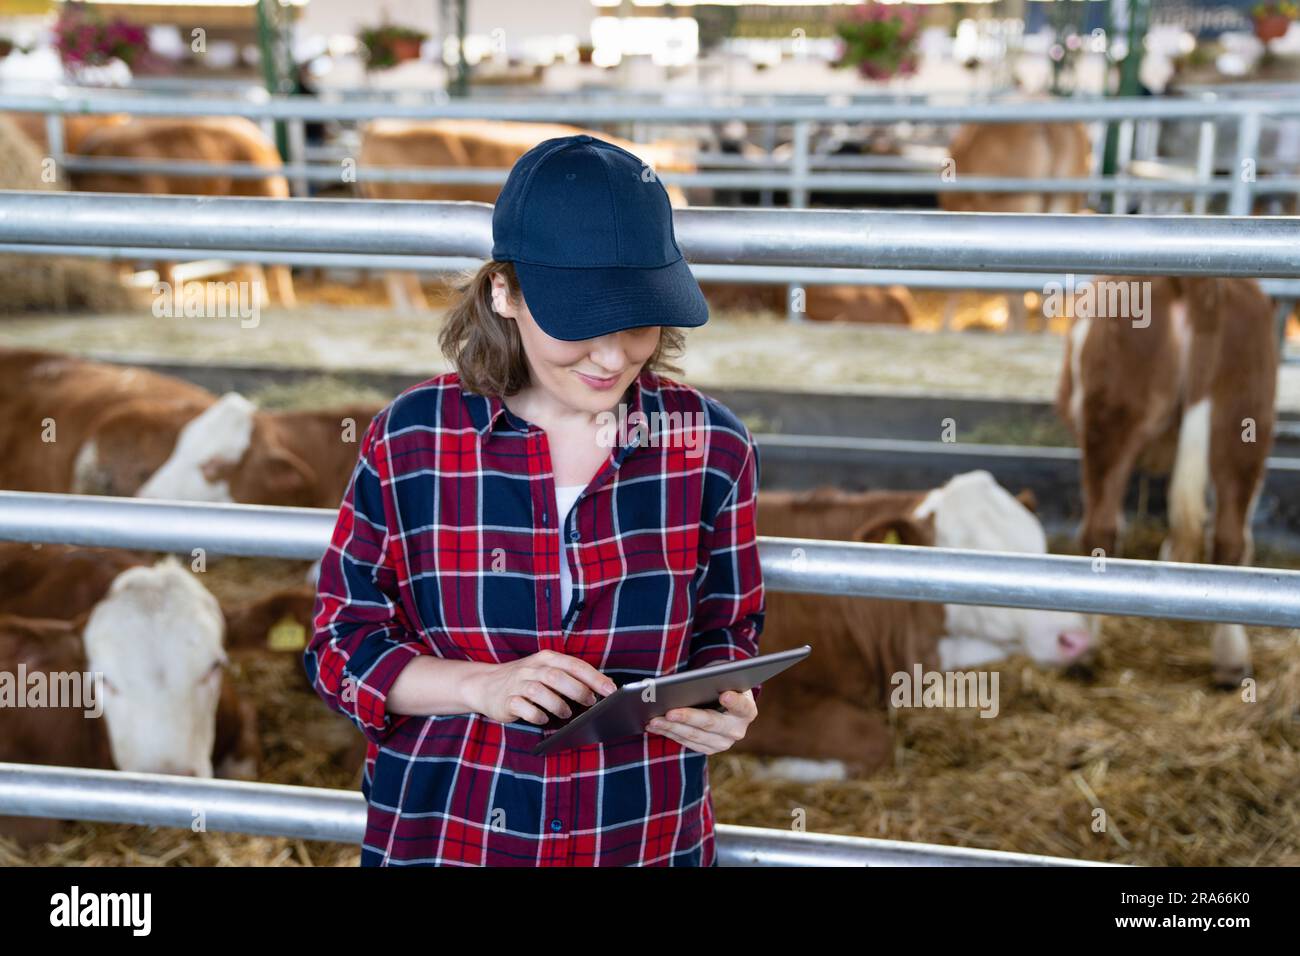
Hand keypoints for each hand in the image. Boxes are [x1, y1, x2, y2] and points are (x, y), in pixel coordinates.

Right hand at [463, 650, 615, 724]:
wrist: (484, 684)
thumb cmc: (524, 680)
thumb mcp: (545, 671)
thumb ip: (569, 677)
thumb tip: (600, 689)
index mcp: (546, 658)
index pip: (574, 665)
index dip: (594, 677)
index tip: (611, 690)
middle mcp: (531, 668)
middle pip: (558, 676)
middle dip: (578, 691)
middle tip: (591, 703)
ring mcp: (517, 683)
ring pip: (541, 691)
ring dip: (558, 704)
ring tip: (567, 713)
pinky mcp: (506, 700)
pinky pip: (524, 708)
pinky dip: (537, 715)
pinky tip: (544, 718)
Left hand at [645, 689, 756, 754]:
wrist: (724, 700)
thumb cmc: (721, 682)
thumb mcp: (723, 677)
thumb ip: (714, 678)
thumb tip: (686, 683)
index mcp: (747, 710)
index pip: (742, 706)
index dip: (734, 701)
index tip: (724, 694)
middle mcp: (738, 730)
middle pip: (711, 723)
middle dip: (688, 717)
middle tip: (669, 712)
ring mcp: (723, 743)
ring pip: (694, 736)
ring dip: (671, 728)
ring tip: (654, 719)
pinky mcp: (709, 749)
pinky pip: (686, 742)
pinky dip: (669, 733)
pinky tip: (654, 726)